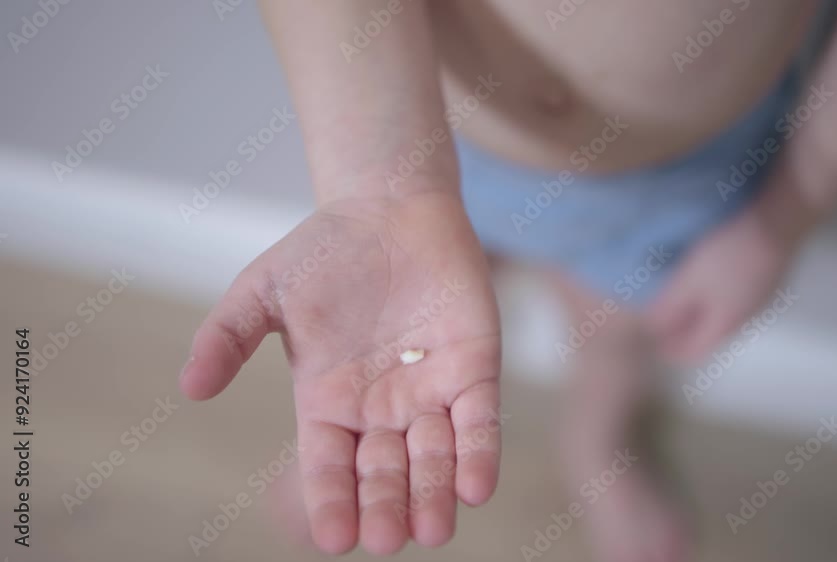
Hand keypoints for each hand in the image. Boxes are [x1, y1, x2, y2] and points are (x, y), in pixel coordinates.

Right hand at [179, 190, 501, 553]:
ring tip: (432, 530)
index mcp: (329, 402)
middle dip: (385, 506)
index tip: (333, 537)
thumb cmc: (324, 251)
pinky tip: (476, 487)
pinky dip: (478, 452)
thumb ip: (227, 337)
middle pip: (383, 471)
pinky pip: (478, 419)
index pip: (329, 464)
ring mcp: (430, 391)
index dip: (331, 499)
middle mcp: (381, 409)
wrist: (389, 207)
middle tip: (385, 540)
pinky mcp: (473, 368)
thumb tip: (189, 389)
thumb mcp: (262, 291)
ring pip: (433, 456)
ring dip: (434, 493)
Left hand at [647, 202, 802, 363]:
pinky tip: (706, 276)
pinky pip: (735, 296)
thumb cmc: (729, 251)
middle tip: (659, 316)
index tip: (650, 339)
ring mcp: (761, 296)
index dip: (669, 349)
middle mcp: (746, 317)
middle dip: (682, 330)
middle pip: (709, 335)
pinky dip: (715, 295)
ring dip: (699, 311)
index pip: (693, 351)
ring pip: (723, 314)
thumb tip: (652, 328)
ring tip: (678, 296)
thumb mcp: (691, 278)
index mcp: (725, 323)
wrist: (780, 218)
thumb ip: (670, 306)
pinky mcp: (768, 276)